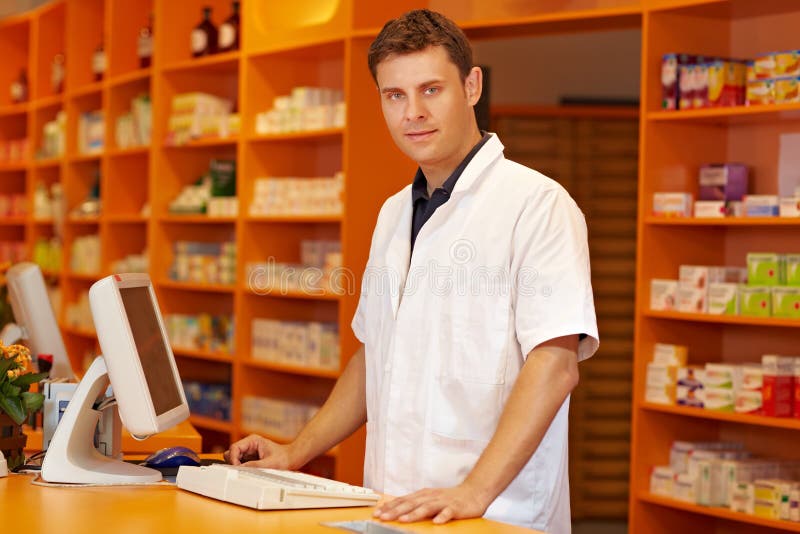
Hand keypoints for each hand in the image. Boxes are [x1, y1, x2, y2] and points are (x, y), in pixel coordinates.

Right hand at [223, 434, 293, 468]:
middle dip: (233, 463)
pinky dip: (241, 470)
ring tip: (246, 474)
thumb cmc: (284, 459)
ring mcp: (249, 452)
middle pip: (231, 453)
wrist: (292, 459)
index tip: (236, 469)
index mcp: (252, 441)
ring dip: (237, 467)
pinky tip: (249, 474)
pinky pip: (240, 465)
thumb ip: (254, 466)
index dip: (233, 459)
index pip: (235, 448)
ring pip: (234, 460)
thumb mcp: (270, 464)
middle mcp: (249, 445)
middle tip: (241, 472)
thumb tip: (240, 469)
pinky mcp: (250, 460)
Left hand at [372, 483, 489, 523]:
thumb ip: (414, 503)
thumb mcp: (429, 498)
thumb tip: (394, 508)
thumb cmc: (448, 498)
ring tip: (403, 520)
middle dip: (396, 511)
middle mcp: (430, 496)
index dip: (389, 506)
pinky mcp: (455, 507)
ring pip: (427, 507)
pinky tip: (436, 522)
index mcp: (422, 495)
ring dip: (414, 514)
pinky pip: (448, 512)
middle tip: (383, 517)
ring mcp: (443, 501)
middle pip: (411, 503)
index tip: (377, 513)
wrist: (473, 492)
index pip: (402, 500)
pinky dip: (442, 517)